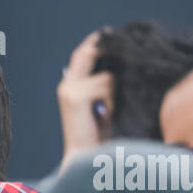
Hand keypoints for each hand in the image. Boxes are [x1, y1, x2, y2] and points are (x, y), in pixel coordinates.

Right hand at [57, 30, 115, 168]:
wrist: (86, 159)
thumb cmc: (99, 136)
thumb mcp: (105, 105)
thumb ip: (106, 84)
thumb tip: (124, 63)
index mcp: (71, 86)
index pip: (84, 53)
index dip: (98, 42)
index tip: (113, 33)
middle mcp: (67, 85)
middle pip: (89, 53)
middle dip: (107, 49)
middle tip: (125, 45)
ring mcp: (69, 91)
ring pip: (107, 75)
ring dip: (117, 90)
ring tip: (113, 109)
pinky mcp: (75, 98)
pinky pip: (105, 85)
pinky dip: (113, 99)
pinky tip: (109, 113)